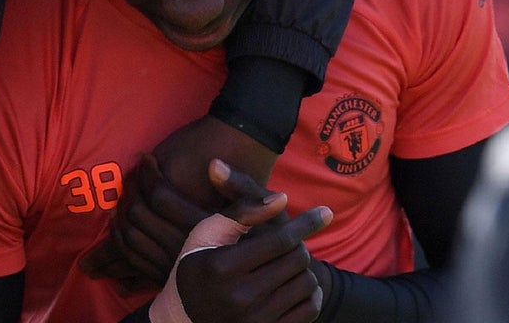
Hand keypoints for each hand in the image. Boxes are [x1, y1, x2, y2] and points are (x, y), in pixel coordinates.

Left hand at [79, 115, 279, 287]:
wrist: (276, 282)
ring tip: (130, 190)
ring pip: (129, 238)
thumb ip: (241, 186)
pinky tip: (127, 218)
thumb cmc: (274, 240)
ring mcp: (173, 272)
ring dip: (122, 210)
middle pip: (139, 215)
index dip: (149, 174)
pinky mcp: (167, 281)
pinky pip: (131, 258)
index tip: (148, 158)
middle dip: (131, 188)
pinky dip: (121, 236)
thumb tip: (214, 165)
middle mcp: (186, 255)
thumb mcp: (269, 211)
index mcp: (208, 232)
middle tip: (135, 172)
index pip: (160, 197)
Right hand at [173, 187, 331, 322]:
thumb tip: (282, 198)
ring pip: (306, 283)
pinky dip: (310, 293)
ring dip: (302, 269)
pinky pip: (309, 310)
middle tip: (286, 244)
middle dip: (297, 245)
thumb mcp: (207, 232)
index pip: (279, 240)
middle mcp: (239, 296)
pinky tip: (296, 284)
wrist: (183, 316)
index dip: (304, 224)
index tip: (325, 212)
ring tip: (286, 265)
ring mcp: (255, 320)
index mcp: (223, 266)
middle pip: (296, 260)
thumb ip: (242, 211)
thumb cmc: (197, 264)